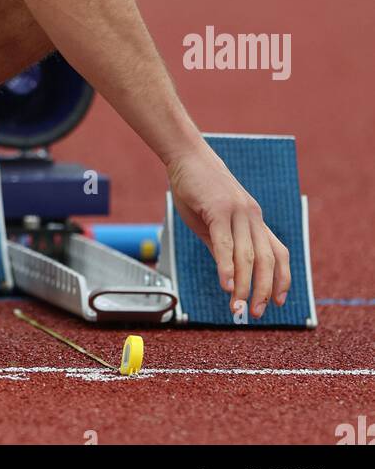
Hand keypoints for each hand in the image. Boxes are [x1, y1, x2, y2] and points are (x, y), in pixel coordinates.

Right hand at [167, 141, 290, 318]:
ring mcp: (237, 211)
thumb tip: (231, 277)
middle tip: (255, 314)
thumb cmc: (198, 189)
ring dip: (245, 286)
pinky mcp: (218, 209)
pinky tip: (226, 285)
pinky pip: (226, 243)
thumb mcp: (214, 222)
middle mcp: (252, 216)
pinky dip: (228, 268)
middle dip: (263, 290)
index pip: (278, 254)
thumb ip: (223, 246)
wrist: (187, 155)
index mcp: (255, 220)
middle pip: (267, 260)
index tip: (277, 303)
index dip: (282, 280)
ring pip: (248, 256)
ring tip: (237, 308)